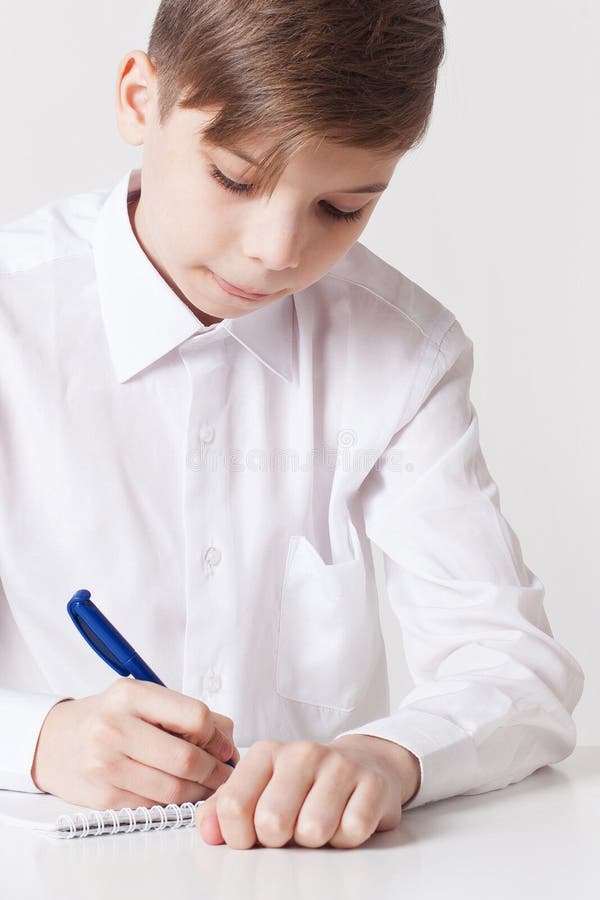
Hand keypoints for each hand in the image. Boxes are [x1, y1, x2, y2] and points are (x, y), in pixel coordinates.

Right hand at [31, 677, 239, 808]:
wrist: (55, 742)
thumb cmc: (110, 717)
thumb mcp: (144, 699)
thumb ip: (187, 714)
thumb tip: (228, 742)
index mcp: (132, 695)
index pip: (194, 716)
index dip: (217, 737)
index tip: (224, 747)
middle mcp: (115, 727)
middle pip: (186, 758)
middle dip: (214, 771)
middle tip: (225, 775)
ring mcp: (106, 764)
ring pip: (173, 789)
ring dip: (200, 792)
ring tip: (208, 786)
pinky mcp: (103, 797)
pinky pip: (154, 806)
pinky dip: (175, 803)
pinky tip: (180, 794)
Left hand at [194, 735, 419, 849]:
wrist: (364, 763)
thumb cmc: (305, 783)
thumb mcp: (261, 787)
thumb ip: (226, 807)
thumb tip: (207, 830)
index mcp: (267, 753)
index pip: (234, 806)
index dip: (239, 836)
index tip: (250, 836)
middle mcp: (302, 753)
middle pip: (272, 822)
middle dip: (279, 840)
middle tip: (290, 830)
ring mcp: (340, 765)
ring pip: (313, 831)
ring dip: (315, 840)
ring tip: (318, 821)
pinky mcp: (373, 784)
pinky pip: (351, 832)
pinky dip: (346, 838)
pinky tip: (344, 819)